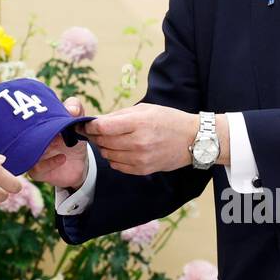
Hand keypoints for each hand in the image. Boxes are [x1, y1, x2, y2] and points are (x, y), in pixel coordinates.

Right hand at [27, 96, 90, 188]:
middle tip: (53, 128)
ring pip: (28, 152)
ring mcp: (32, 156)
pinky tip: (63, 158)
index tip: (49, 113)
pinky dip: (49, 163)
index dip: (34, 112)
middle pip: (23, 134)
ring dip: (42, 146)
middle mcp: (30, 140)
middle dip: (38, 129)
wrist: (79, 162)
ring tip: (59, 140)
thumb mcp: (76, 118)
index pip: (24, 116)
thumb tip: (71, 110)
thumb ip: (75, 107)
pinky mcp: (37, 171)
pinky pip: (36, 169)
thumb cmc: (72, 136)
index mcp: (35, 125)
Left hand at [81, 103, 203, 174]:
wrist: (192, 139)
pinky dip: (114, 158)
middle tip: (97, 131)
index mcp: (138, 123)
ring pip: (108, 155)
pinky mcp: (143, 169)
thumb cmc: (168, 119)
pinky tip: (121, 150)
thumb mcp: (145, 109)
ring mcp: (141, 158)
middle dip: (96, 136)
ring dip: (105, 147)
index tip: (87, 124)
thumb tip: (96, 120)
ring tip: (112, 140)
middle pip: (103, 141)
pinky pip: (117, 166)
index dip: (90, 125)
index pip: (103, 127)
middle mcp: (138, 142)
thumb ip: (119, 115)